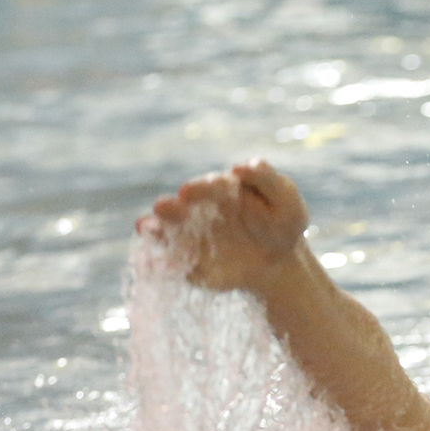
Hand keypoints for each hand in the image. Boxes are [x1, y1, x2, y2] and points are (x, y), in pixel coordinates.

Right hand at [138, 160, 308, 291]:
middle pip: (181, 207)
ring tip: (144, 229)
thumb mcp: (284, 198)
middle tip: (162, 208)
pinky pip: (172, 264)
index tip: (187, 192)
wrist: (279, 260)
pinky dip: (159, 264)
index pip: (209, 186)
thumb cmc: (282, 222)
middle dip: (170, 208)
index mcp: (221, 189)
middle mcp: (199, 210)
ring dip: (155, 230)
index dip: (199, 188)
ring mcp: (191, 236)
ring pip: (168, 232)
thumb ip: (265, 179)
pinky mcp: (189, 262)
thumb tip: (239, 166)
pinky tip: (149, 264)